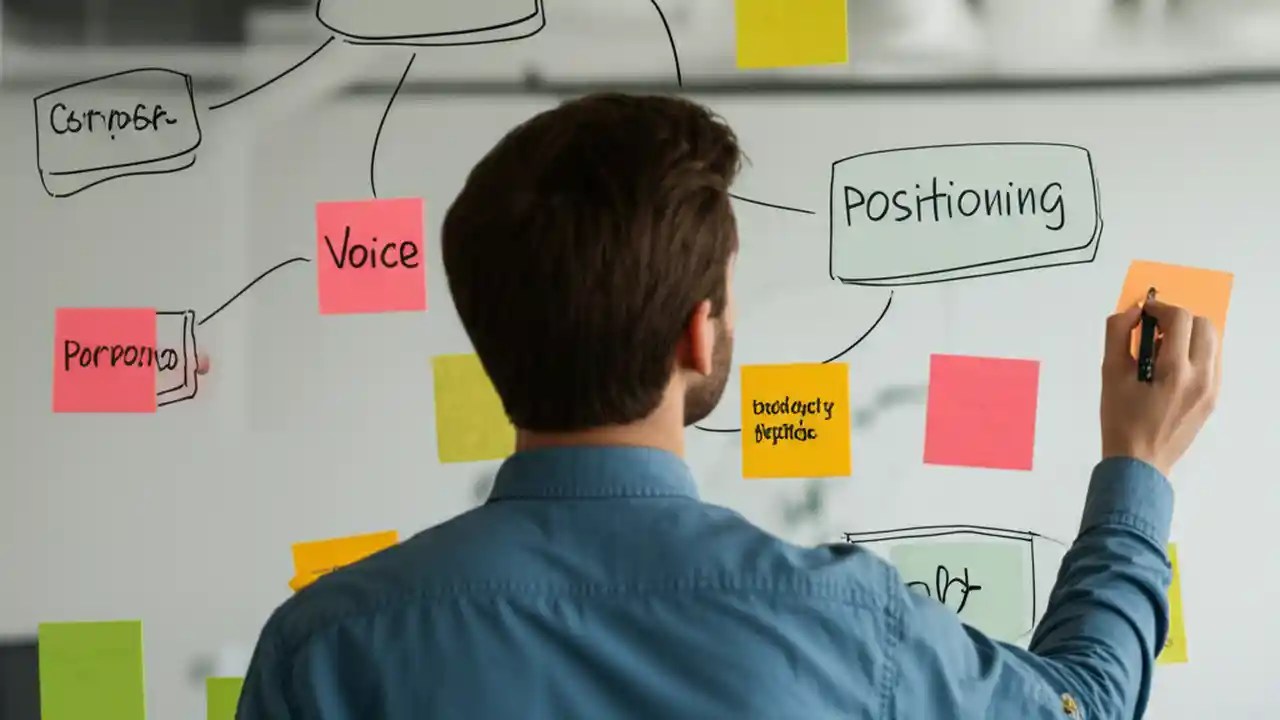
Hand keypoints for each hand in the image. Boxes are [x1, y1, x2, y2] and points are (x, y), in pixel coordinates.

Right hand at [1100, 299, 1220, 475]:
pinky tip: (1171, 367)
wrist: (1139, 462)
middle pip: (1204, 325)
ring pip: (1212, 342)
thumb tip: (1132, 311)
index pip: (1180, 319)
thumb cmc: (1120, 420)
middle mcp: (1203, 378)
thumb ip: (1118, 334)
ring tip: (1161, 350)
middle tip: (1153, 330)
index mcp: (1176, 372)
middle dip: (1178, 319)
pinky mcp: (1213, 398)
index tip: (1143, 312)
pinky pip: (1212, 361)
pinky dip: (1195, 353)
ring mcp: (1212, 389)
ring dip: (1188, 335)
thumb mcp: (1110, 374)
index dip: (1160, 307)